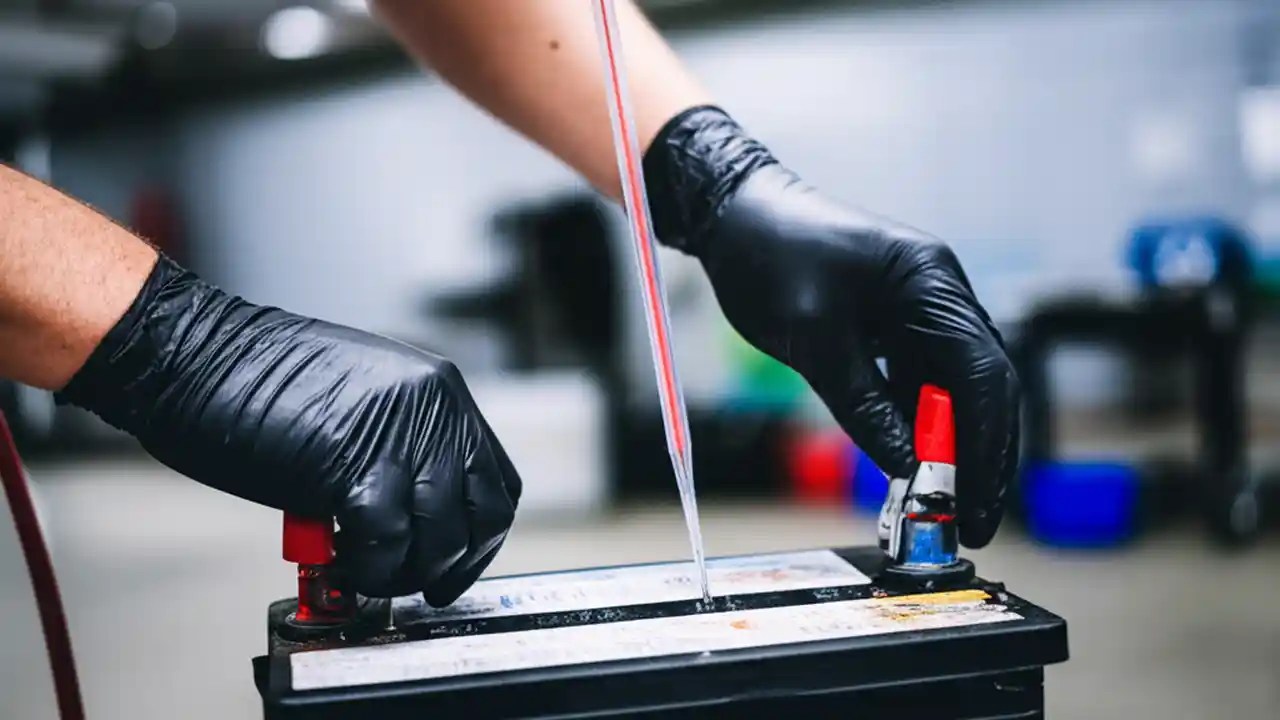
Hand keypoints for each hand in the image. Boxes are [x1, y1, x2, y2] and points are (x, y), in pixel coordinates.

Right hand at [57, 256, 520, 604]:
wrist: (196, 355)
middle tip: (411, 582)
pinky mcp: (358, 467)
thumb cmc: (257, 378)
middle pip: (480, 517)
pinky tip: (339, 561)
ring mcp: (400, 437)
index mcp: (439, 391)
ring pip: (439, 538)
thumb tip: (409, 512)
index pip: (496, 482)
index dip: (478, 533)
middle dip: (449, 564)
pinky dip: (367, 568)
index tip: (453, 559)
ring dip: (401, 571)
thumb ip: (397, 449)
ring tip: (363, 568)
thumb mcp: (360, 403)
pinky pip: (388, 545)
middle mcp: (433, 411)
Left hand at [644, 106, 1018, 547]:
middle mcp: (938, 296)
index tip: (976, 501)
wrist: (733, 215)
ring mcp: (918, 311)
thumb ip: (863, 404)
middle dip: (978, 457)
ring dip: (950, 447)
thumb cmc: (769, 255)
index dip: (985, 445)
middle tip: (970, 520)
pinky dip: (917, 426)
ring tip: (942, 506)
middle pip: (981, 387)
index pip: (983, 374)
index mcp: (931, 282)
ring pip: (952, 391)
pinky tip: (912, 466)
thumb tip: (905, 464)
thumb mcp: (813, 338)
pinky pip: (917, 384)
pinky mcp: (892, 327)